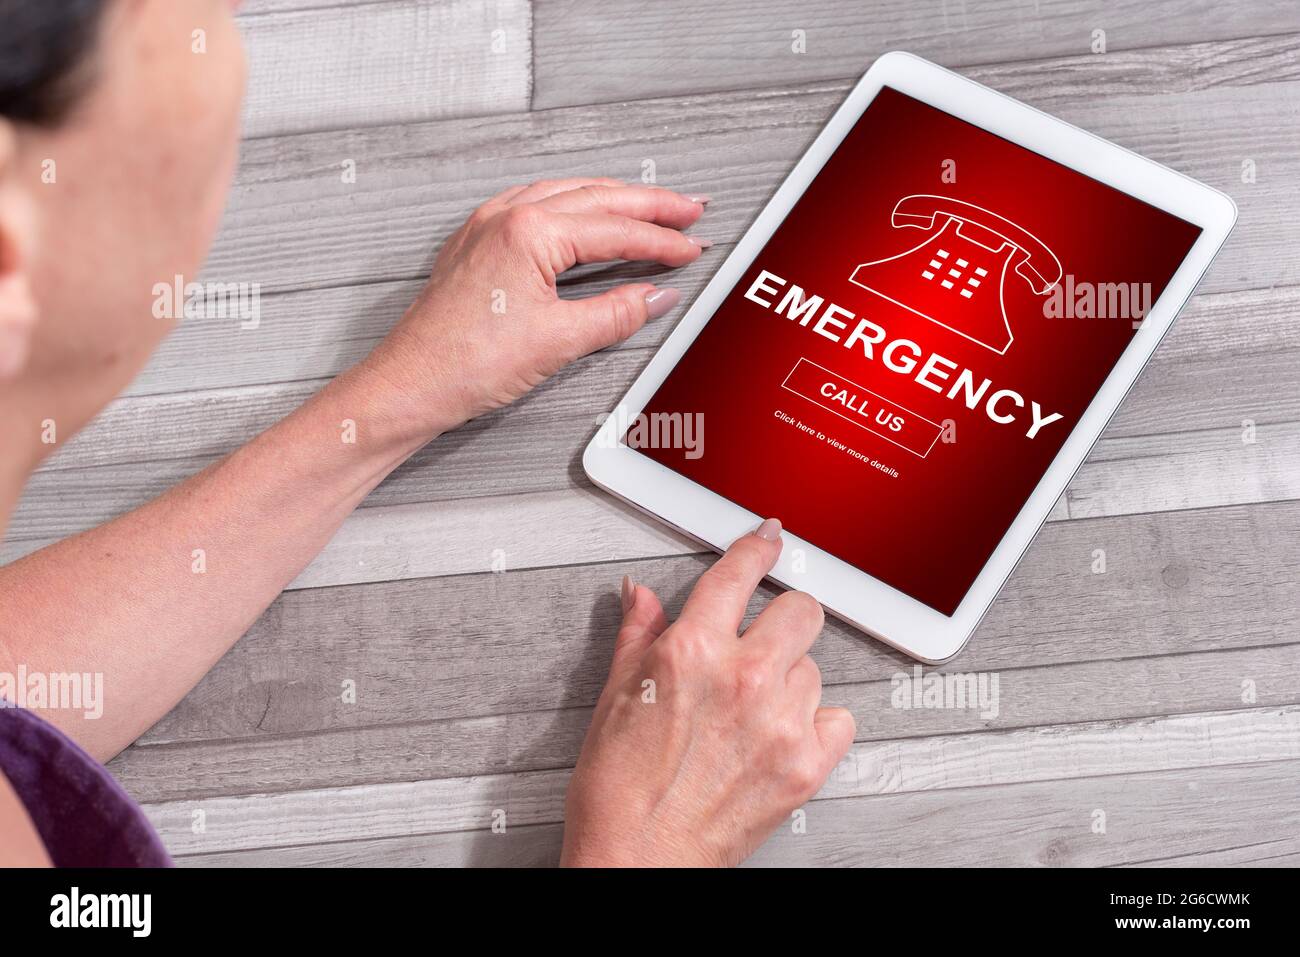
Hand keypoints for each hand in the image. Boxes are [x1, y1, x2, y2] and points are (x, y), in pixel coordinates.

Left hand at [362, 177, 707, 438]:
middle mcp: (505, 216)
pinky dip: (571, 206)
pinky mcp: (475, 244)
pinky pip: (534, 206)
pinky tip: (584, 216)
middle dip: (647, 203)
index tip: (692, 247)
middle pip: (594, 199)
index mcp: (528, 231)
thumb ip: (616, 313)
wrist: (410, 385)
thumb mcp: (559, 341)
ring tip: (648, 206)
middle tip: (688, 209)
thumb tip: (655, 296)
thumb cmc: (464, 364)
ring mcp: (486, 226)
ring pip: (564, 195)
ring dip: (610, 199)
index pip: (614, 229)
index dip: (661, 239)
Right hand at [560, 519, 856, 866]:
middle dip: (782, 617)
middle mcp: (742, 680)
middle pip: (801, 611)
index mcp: (691, 653)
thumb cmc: (617, 791)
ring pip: (815, 667)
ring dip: (791, 677)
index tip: (769, 538)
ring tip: (753, 707)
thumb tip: (641, 595)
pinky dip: (818, 724)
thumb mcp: (614, 697)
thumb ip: (639, 634)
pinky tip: (783, 733)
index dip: (757, 547)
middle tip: (763, 638)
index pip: (738, 575)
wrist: (635, 861)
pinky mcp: (804, 766)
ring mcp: (779, 723)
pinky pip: (839, 719)